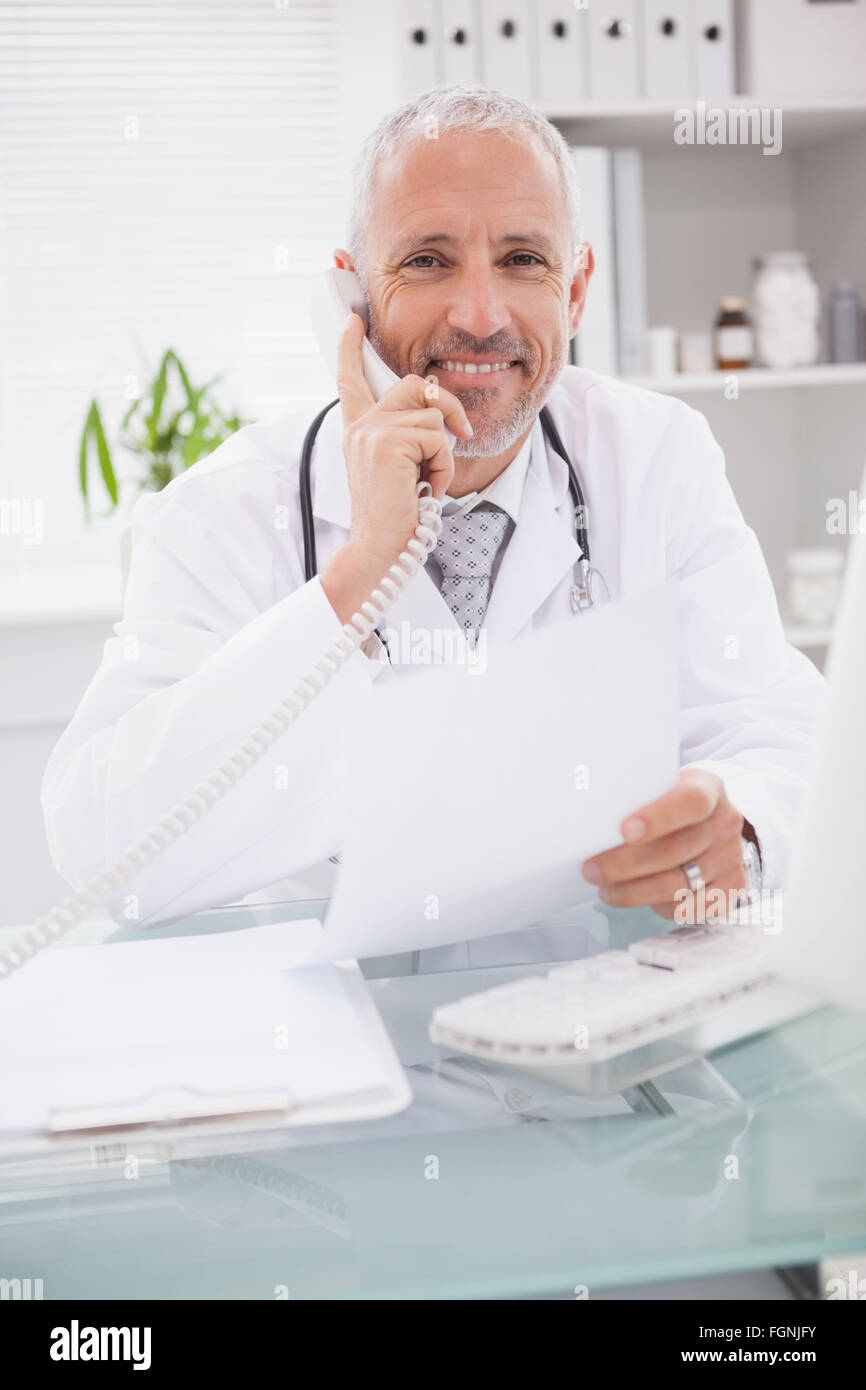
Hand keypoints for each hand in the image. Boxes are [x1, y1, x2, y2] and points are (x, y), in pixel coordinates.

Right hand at [321, 315, 473, 624]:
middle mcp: (360, 426)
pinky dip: (443, 467)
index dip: (350, 348)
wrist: (379, 550)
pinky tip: (425, 489)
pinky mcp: (388, 442)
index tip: (352, 321)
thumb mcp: (400, 470)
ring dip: (444, 455)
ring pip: (434, 417)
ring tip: (426, 484)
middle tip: (459, 438)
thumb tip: (438, 413)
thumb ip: (407, 439)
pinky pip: (438, 438)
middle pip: (416, 385)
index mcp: (358, 431)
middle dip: (448, 410)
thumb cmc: (394, 519)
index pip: (351, 380)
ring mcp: (371, 431)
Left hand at [581, 769, 747, 920]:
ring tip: (606, 888)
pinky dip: (657, 906)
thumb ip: (637, 799)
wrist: (707, 822)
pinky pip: (689, 907)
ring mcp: (731, 858)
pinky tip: (637, 896)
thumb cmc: (670, 804)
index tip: (625, 831)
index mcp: (709, 789)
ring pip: (678, 884)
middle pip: (675, 850)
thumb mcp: (658, 788)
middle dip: (626, 864)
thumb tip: (593, 817)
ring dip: (634, 891)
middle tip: (592, 870)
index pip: (690, 802)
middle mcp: (725, 823)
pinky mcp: (731, 888)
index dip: (658, 818)